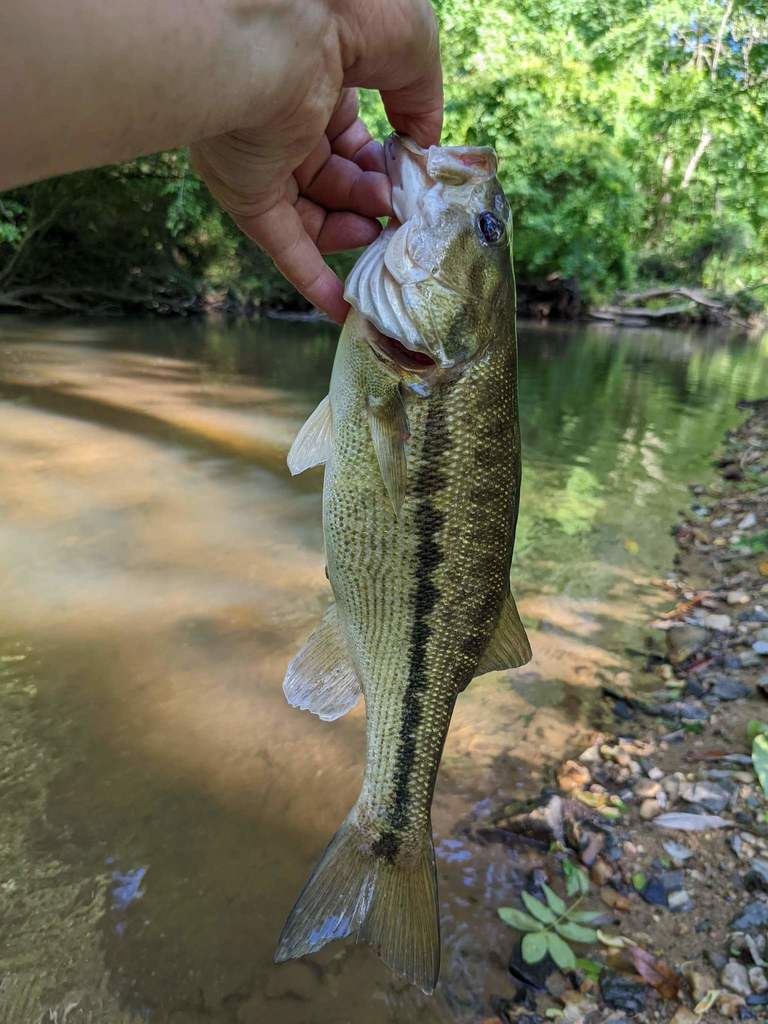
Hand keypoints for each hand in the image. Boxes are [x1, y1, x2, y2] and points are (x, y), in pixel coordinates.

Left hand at [190, 1, 441, 323]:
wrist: (277, 22)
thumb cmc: (351, 13)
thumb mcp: (412, 50)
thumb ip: (423, 103)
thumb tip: (424, 150)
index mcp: (321, 79)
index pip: (355, 137)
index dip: (389, 163)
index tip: (416, 181)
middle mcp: (288, 120)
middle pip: (337, 180)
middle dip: (375, 199)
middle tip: (402, 212)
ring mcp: (264, 159)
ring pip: (315, 215)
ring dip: (353, 235)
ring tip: (382, 235)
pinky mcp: (246, 193)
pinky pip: (281, 245)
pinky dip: (311, 278)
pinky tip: (344, 309)